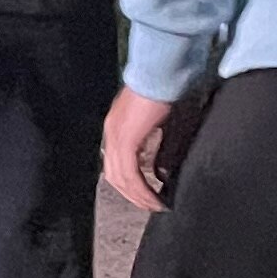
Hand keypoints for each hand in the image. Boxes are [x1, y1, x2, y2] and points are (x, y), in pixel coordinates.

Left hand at [104, 87, 195, 213]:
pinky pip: (130, 174)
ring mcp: (116, 136)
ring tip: (155, 205)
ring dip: (138, 196)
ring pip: (120, 178)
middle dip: (132, 195)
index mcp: (116, 126)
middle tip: (150, 206)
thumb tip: (159, 169)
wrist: (162, 71)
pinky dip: (141, 189)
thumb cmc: (166, 90)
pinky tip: (154, 197)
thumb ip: (155, 145)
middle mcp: (111, 132)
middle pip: (114, 175)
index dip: (129, 183)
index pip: (116, 163)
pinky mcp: (126, 139)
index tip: (145, 195)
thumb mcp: (159, 123)